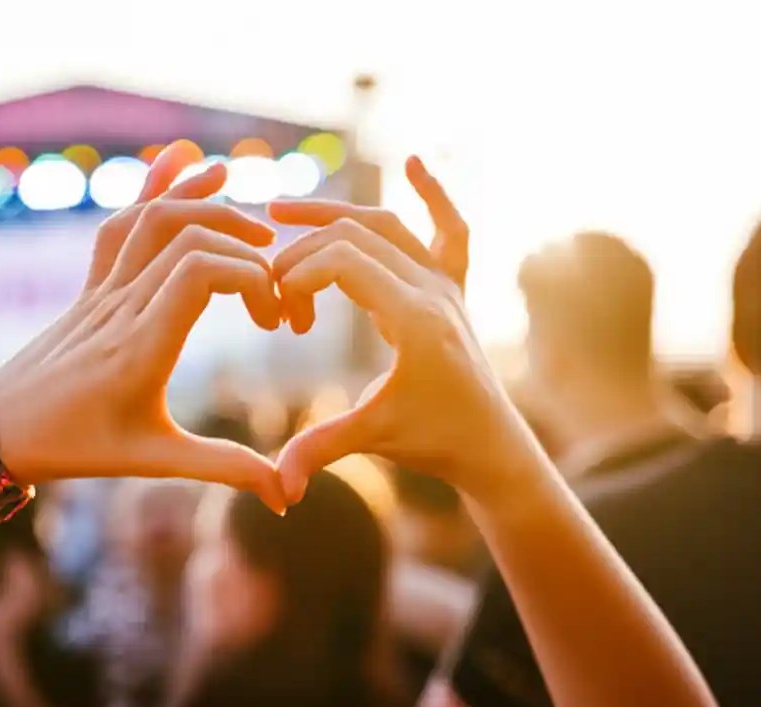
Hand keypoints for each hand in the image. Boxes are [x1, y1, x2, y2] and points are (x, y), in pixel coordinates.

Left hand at [0, 142, 287, 513]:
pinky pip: (120, 223)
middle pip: (187, 234)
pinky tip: (184, 162)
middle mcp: (122, 305)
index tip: (274, 319)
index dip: (252, 277)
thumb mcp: (155, 459)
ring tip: (257, 215)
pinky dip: (155, 188)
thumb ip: (224, 468)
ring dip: (206, 204)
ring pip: (152, 218)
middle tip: (279, 287)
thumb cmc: (77, 447)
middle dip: (246, 245)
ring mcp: (103, 289)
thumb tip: (286, 499)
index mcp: (141, 345)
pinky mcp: (92, 285)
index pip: (201, 271)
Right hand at [269, 156, 542, 507]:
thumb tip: (281, 490)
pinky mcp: (452, 288)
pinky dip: (434, 194)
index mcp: (415, 318)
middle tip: (269, 291)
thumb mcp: (372, 439)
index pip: (342, 263)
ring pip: (386, 226)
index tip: (277, 313)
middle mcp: (434, 289)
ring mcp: (446, 284)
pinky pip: (450, 229)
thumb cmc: (434, 441)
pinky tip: (415, 161)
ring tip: (281, 213)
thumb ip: (320, 450)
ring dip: (333, 214)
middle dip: (301, 255)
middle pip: (354, 239)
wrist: (491, 445)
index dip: (296, 275)